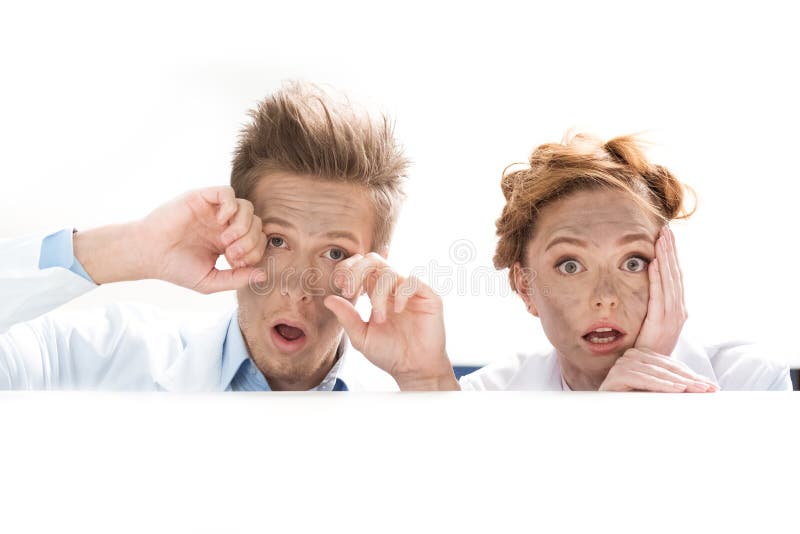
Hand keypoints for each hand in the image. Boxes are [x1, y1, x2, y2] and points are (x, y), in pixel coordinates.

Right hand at [75, 186, 266, 292]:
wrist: (148, 254)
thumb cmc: (176, 268)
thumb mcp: (210, 281)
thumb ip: (237, 279)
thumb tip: (264, 275)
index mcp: (228, 241)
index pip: (257, 240)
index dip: (254, 252)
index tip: (236, 263)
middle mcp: (224, 224)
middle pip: (256, 223)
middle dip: (250, 241)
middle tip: (232, 254)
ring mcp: (214, 210)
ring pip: (246, 207)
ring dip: (243, 225)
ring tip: (227, 240)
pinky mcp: (201, 198)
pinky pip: (227, 193)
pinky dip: (231, 206)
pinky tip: (221, 222)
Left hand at [323, 253, 458, 390]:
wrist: (413, 369)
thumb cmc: (389, 353)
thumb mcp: (361, 336)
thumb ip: (347, 317)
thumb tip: (328, 299)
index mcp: (376, 292)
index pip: (361, 266)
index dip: (348, 269)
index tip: (340, 286)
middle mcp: (393, 287)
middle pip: (373, 260)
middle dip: (357, 271)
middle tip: (349, 291)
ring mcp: (410, 290)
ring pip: (390, 271)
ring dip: (378, 293)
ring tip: (379, 317)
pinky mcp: (428, 296)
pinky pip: (412, 281)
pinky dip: (401, 293)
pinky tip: (398, 310)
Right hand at [599, 348, 717, 391]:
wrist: (605, 414)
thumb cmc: (633, 402)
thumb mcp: (658, 391)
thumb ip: (674, 384)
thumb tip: (704, 385)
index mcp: (642, 355)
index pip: (672, 365)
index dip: (692, 375)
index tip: (712, 386)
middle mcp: (632, 355)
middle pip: (667, 368)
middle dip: (690, 379)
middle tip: (709, 389)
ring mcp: (623, 363)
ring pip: (658, 373)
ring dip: (679, 382)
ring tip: (697, 390)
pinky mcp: (618, 374)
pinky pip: (644, 379)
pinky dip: (661, 384)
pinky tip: (676, 389)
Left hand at [635, 226, 686, 354]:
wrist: (650, 373)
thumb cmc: (648, 347)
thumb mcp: (654, 322)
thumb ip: (655, 305)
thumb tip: (647, 285)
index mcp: (677, 309)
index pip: (674, 276)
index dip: (671, 256)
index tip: (667, 237)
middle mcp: (678, 311)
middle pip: (675, 274)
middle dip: (670, 251)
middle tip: (666, 229)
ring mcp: (672, 317)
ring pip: (669, 281)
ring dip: (666, 258)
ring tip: (661, 239)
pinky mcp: (661, 323)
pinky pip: (659, 296)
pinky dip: (657, 279)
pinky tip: (654, 263)